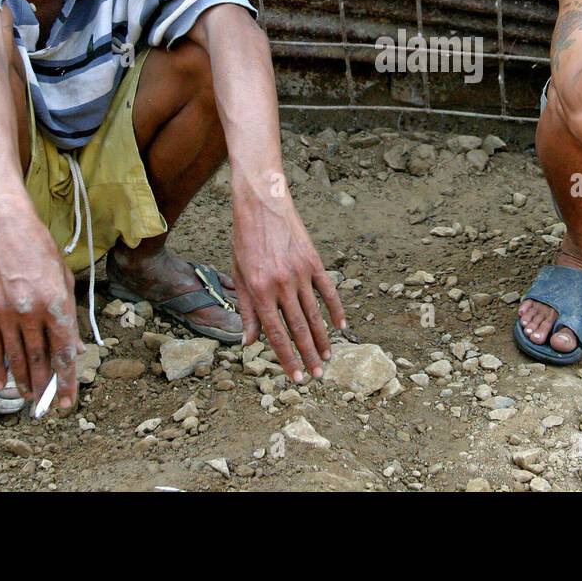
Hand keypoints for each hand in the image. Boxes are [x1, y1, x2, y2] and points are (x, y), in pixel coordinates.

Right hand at [0, 191, 82, 412]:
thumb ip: (68, 316)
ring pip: (17, 358)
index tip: (68, 402)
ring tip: (29, 398)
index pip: (64, 352)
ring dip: (24, 382)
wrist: (2, 226)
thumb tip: (74, 349)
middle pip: (40, 359)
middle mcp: (31, 311)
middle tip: (48, 406)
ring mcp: (5, 312)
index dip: (67, 380)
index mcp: (56, 302)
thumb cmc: (39, 247)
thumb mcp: (64, 278)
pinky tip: (2, 384)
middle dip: (46, 387)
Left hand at [230, 177, 345, 382]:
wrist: (261, 204)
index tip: (296, 377)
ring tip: (328, 357)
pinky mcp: (313, 261)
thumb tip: (249, 342)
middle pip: (298, 329)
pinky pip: (328, 290)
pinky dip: (336, 309)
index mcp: (259, 291)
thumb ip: (247, 310)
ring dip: (323, 338)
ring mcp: (300, 272)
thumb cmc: (245, 240)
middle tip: (317, 376)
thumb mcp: (239, 275)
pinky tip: (342, 325)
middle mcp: (281, 285)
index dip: (286, 358)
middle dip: (308, 356)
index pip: (275, 334)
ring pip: (315, 314)